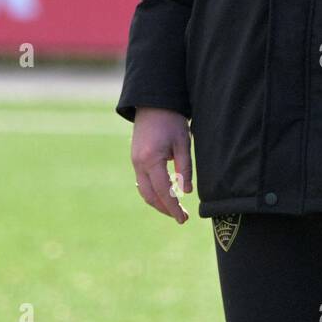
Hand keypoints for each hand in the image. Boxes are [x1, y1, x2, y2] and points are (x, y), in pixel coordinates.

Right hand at [131, 108, 191, 223]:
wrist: (153, 102)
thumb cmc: (171, 120)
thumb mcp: (183, 142)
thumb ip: (184, 168)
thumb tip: (186, 192)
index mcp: (151, 159)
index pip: (163, 191)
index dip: (173, 207)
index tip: (183, 219)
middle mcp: (139, 163)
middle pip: (150, 196)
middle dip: (165, 209)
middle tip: (182, 217)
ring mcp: (134, 161)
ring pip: (144, 190)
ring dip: (158, 202)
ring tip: (174, 208)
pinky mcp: (135, 158)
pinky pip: (142, 181)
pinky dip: (152, 191)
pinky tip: (164, 194)